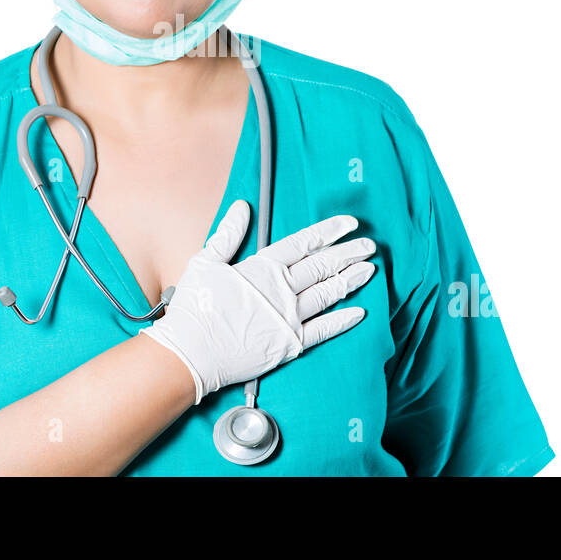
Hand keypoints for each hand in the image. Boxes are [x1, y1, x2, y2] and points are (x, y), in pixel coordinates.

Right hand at [139, 199, 375, 404]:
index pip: (303, 243)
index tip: (350, 224)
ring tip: (370, 269)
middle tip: (369, 245)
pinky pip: (324, 330)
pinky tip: (360, 312)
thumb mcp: (205, 262)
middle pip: (322, 265)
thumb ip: (228, 233)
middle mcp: (281, 290)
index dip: (329, 231)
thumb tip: (242, 206)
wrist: (191, 353)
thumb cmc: (195, 308)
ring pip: (328, 294)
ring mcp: (288, 317)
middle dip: (348, 253)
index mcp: (263, 268)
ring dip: (351, 280)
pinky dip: (343, 320)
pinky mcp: (290, 344)